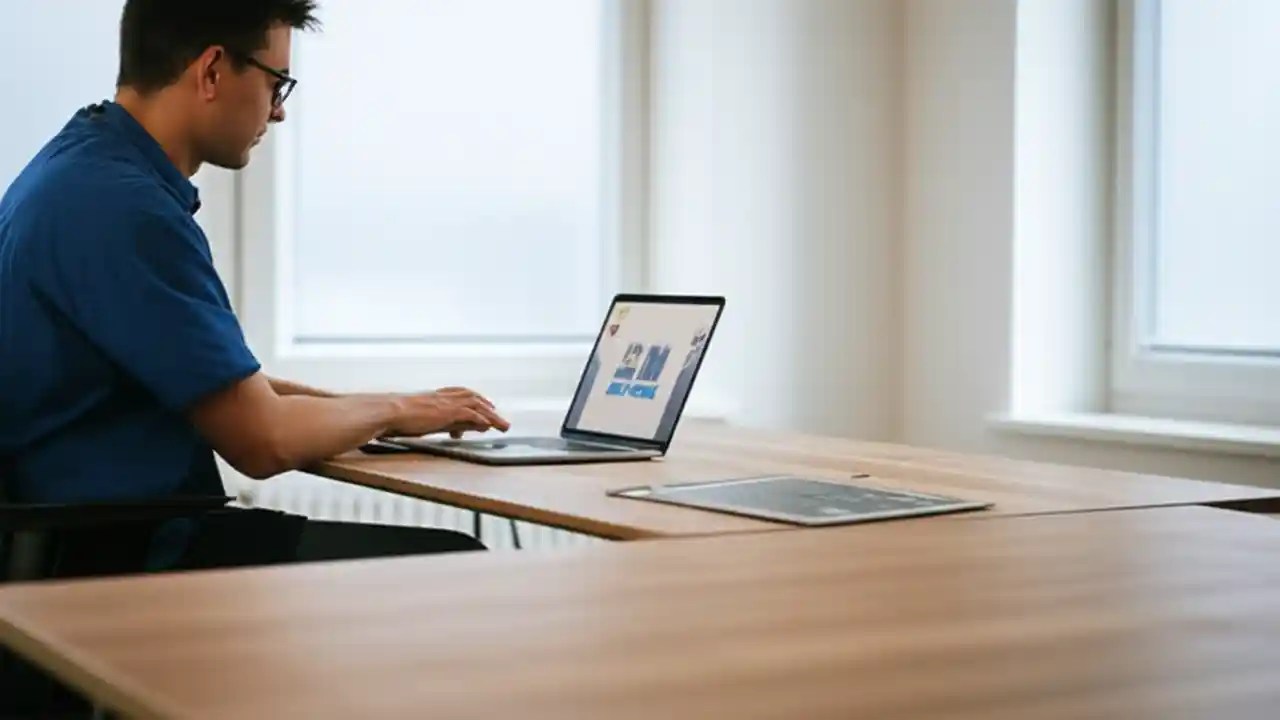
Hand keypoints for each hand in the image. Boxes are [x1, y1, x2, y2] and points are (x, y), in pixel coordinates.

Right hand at [384, 387, 510, 437]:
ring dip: (491, 416)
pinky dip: (480, 418)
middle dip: (486, 407)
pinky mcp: (446, 412)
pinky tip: (489, 426)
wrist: (386, 411)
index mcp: (432, 397)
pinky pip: (469, 414)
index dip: (472, 399)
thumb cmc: (392, 416)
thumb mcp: (413, 417)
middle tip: (498, 417)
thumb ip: (424, 419)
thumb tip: (435, 426)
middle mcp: (441, 397)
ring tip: (503, 426)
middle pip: (471, 398)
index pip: (458, 394)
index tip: (481, 406)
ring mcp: (445, 403)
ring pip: (475, 405)